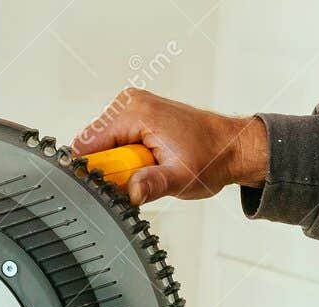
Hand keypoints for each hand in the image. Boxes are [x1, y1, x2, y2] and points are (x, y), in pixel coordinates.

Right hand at [73, 89, 268, 205]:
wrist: (230, 146)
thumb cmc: (211, 157)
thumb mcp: (180, 178)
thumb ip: (153, 184)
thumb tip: (132, 191)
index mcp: (136, 112)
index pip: (88, 143)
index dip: (92, 170)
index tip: (110, 184)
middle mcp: (130, 103)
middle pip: (93, 144)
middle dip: (108, 168)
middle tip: (138, 177)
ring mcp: (132, 106)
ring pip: (102, 144)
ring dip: (117, 163)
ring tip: (146, 168)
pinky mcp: (136, 114)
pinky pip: (114, 140)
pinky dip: (124, 156)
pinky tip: (144, 160)